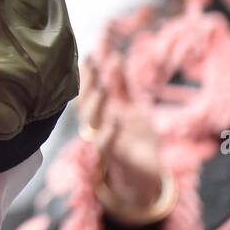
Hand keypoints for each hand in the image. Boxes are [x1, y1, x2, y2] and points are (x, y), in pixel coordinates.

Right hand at [80, 53, 163, 213]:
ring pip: (91, 122)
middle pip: (84, 103)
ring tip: (102, 87)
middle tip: (91, 64)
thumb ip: (121, 86)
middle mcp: (96, 125)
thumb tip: (114, 57)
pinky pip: (106, 144)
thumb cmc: (135, 139)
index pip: (88, 89)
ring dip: (95, 105)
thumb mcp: (131, 108)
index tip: (88, 53)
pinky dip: (109, 132)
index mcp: (101, 112)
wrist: (145, 175)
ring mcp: (103, 141)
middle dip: (87, 84)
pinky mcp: (115, 157)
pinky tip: (115, 119)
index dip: (87, 73)